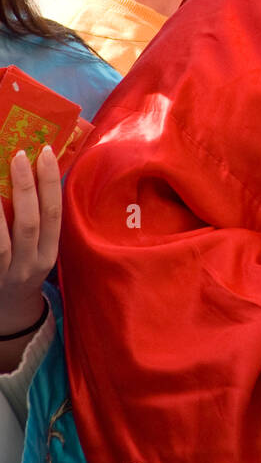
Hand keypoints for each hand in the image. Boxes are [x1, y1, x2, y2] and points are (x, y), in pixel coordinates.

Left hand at [0, 147, 60, 354]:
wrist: (10, 309)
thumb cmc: (26, 268)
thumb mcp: (41, 248)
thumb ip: (41, 220)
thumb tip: (38, 174)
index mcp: (49, 253)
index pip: (53, 215)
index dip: (50, 183)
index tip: (45, 153)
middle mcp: (30, 265)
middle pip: (29, 224)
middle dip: (26, 187)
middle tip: (18, 155)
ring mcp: (6, 273)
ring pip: (1, 241)